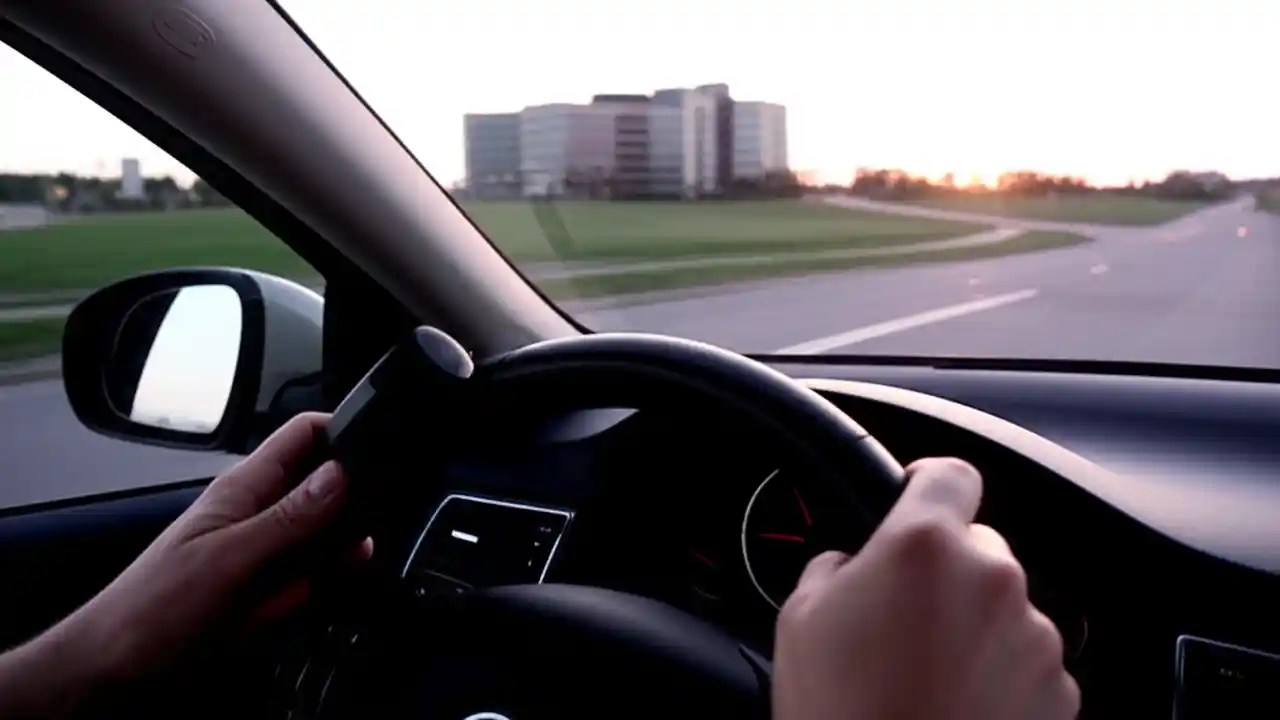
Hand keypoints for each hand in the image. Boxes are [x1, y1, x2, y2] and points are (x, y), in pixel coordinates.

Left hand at [0, 413, 369, 717]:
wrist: (114, 674)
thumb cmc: (151, 610)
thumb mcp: (230, 560)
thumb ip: (290, 520)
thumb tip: (344, 474)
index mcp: (246, 488)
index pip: (306, 434)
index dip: (346, 430)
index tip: (385, 453)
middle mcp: (262, 514)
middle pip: (331, 490)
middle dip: (351, 512)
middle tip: (353, 539)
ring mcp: (268, 555)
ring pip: (329, 541)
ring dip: (335, 560)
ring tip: (306, 584)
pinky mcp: (270, 593)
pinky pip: (315, 582)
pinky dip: (320, 593)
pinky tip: (302, 606)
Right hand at [773, 458, 1078, 719]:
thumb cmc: (840, 715)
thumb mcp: (800, 620)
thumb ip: (837, 566)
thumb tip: (854, 564)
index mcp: (924, 546)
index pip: (951, 474)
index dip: (928, 486)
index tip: (917, 499)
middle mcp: (992, 579)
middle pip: (976, 547)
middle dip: (943, 575)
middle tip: (900, 623)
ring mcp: (1034, 637)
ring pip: (1003, 606)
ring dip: (972, 627)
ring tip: (924, 677)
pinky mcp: (1059, 691)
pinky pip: (1027, 660)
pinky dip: (999, 674)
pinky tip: (954, 705)